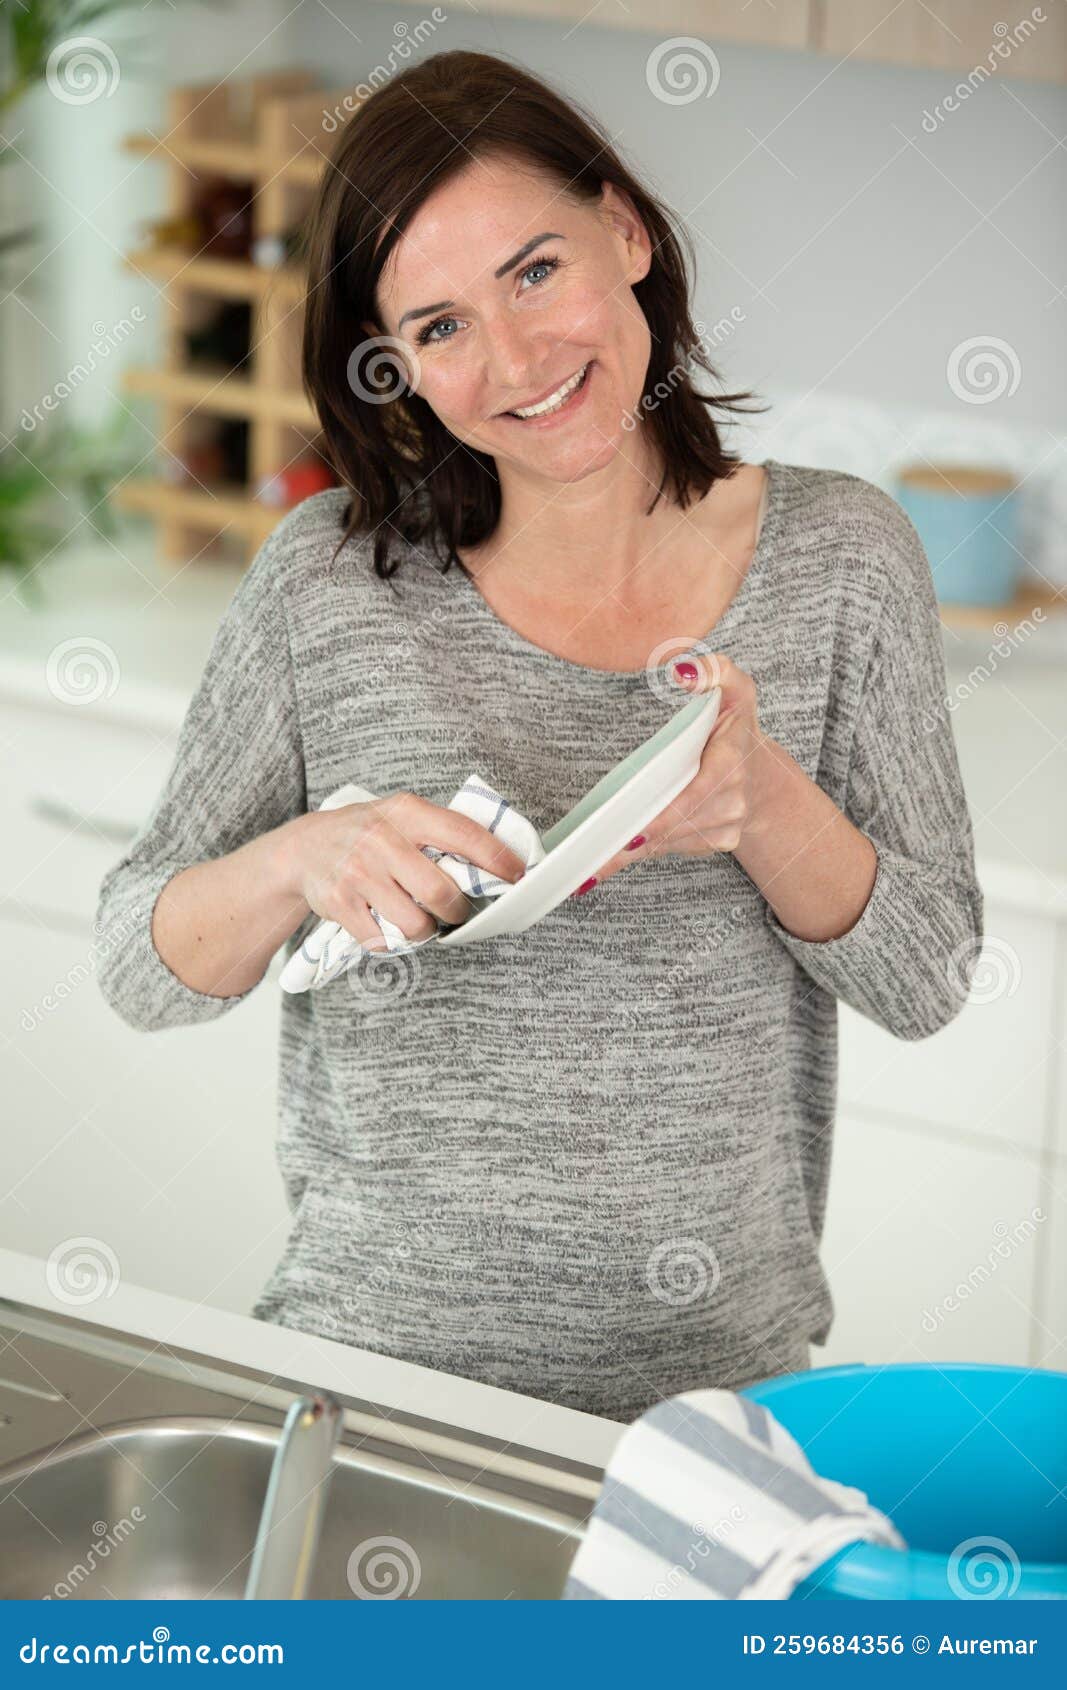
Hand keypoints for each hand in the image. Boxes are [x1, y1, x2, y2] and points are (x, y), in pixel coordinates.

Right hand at [285, 792, 526, 948]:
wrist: (303, 848)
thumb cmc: (367, 833)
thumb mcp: (401, 816)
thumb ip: (441, 833)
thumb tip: (497, 863)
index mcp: (406, 812)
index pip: (463, 834)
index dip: (496, 858)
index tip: (518, 875)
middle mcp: (381, 839)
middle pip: (441, 892)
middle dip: (459, 910)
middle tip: (459, 911)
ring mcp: (358, 872)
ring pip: (414, 924)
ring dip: (427, 931)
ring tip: (423, 921)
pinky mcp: (339, 903)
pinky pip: (382, 940)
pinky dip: (393, 942)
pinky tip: (390, 926)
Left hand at [581, 654, 773, 892]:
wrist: (761, 772)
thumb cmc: (738, 727)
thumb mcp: (735, 687)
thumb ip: (715, 670)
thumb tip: (682, 671)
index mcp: (732, 764)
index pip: (693, 797)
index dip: (662, 818)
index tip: (631, 834)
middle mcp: (733, 803)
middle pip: (675, 828)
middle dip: (633, 842)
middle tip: (589, 857)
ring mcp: (726, 828)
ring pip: (670, 844)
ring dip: (631, 855)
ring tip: (590, 867)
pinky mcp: (716, 843)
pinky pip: (673, 850)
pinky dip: (643, 854)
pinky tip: (609, 863)